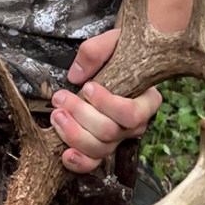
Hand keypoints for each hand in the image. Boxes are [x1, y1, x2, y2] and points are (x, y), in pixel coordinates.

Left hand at [50, 29, 161, 173]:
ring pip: (99, 149)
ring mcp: (119, 138)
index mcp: (147, 100)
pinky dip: (79, 162)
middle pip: (110, 132)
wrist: (115, 63)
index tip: (88, 87)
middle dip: (80, 116)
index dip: (107, 105)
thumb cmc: (118, 52)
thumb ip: (95, 51)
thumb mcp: (112, 41)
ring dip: (73, 134)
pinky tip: (65, 153)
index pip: (132, 114)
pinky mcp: (102, 147)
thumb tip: (76, 76)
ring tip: (56, 115)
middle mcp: (136, 124)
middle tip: (60, 98)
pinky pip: (93, 163)